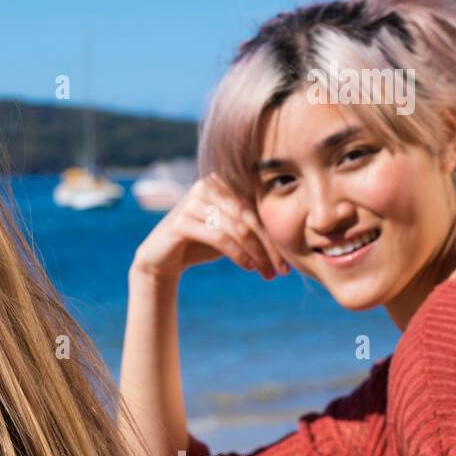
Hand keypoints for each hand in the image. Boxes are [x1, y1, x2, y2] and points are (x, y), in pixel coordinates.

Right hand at [131, 173, 289, 282]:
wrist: (162, 257)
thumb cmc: (203, 242)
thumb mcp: (231, 231)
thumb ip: (253, 225)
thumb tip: (293, 235)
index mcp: (223, 181)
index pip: (258, 207)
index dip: (276, 234)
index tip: (290, 260)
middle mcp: (207, 186)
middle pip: (250, 217)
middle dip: (270, 246)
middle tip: (283, 270)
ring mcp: (192, 201)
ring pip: (238, 228)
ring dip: (257, 254)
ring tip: (267, 273)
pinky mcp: (181, 221)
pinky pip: (219, 237)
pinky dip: (237, 254)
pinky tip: (248, 267)